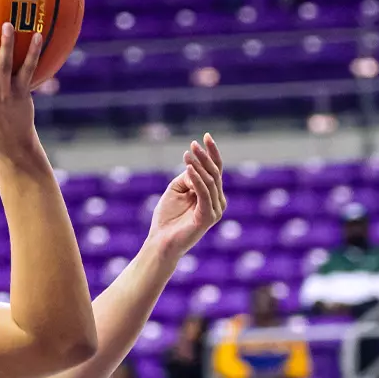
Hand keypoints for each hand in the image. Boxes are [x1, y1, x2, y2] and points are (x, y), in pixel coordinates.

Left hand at [144, 136, 226, 262]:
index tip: (205, 136)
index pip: (216, 169)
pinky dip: (197, 179)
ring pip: (210, 181)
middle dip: (205, 156)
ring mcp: (215, 210)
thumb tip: (195, 167)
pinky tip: (189, 168)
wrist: (161, 241)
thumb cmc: (167, 217)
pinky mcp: (208, 217)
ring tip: (188, 154)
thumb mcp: (176, 189)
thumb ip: (188, 176)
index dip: (212, 152)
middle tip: (193, 144)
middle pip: (215, 173)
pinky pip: (205, 193)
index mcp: (211, 194)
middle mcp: (217, 201)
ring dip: (199, 165)